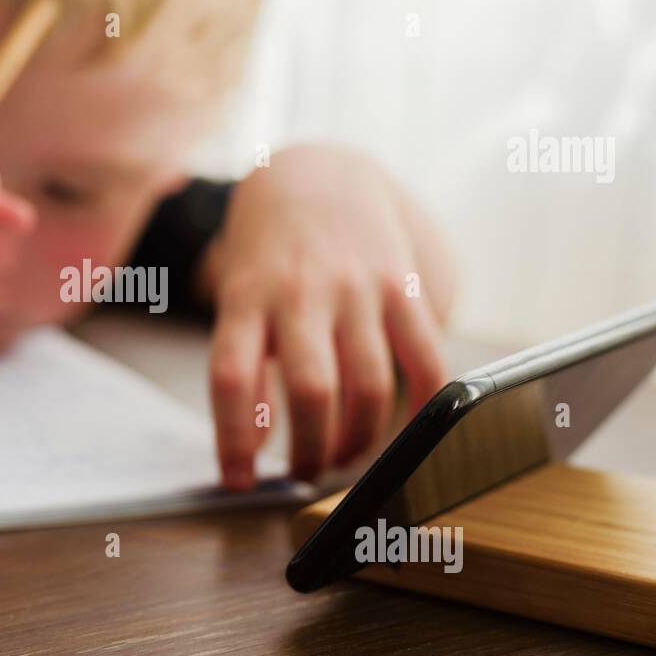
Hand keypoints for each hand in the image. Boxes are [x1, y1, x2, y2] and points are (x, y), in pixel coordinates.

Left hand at [204, 144, 453, 489]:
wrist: (320, 173)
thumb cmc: (269, 256)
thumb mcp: (238, 300)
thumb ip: (244, 364)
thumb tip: (254, 443)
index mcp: (246, 296)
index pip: (231, 378)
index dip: (232, 440)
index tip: (237, 482)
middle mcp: (301, 291)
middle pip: (312, 390)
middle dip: (311, 451)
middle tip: (306, 474)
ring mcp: (357, 287)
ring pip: (368, 384)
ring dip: (359, 440)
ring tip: (345, 456)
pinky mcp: (403, 286)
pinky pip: (425, 357)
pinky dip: (422, 403)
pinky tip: (407, 425)